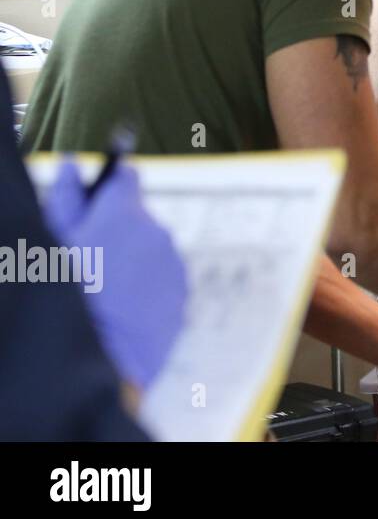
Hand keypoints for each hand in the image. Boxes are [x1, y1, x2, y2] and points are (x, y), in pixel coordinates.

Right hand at [42, 160, 187, 388]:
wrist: (101, 356)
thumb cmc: (67, 295)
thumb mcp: (54, 242)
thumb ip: (66, 198)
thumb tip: (73, 163)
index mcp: (124, 213)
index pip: (127, 176)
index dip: (111, 183)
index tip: (99, 195)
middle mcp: (157, 231)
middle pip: (138, 216)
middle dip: (116, 229)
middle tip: (88, 257)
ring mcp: (173, 262)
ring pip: (151, 248)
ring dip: (132, 259)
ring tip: (102, 289)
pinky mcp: (182, 292)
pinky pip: (163, 277)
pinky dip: (146, 285)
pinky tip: (121, 307)